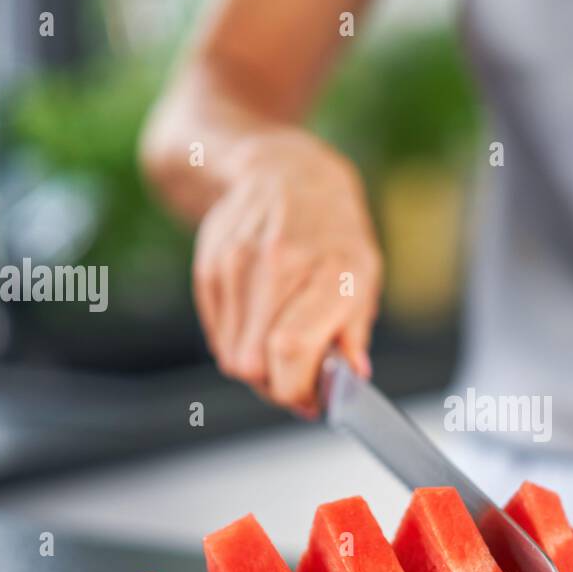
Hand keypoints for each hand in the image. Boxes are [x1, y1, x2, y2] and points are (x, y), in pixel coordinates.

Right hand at [192, 129, 380, 415]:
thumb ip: (354, 333)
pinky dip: (240, 344)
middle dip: (279, 386)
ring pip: (233, 356)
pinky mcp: (208, 268)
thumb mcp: (364, 275)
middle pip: (257, 362)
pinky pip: (218, 336)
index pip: (292, 348)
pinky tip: (262, 322)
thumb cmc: (333, 231)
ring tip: (283, 346)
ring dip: (259, 367)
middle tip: (300, 379)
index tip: (311, 400)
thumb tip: (350, 381)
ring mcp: (236, 264)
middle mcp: (278, 263)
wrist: (284, 172)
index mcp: (328, 268)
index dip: (297, 389)